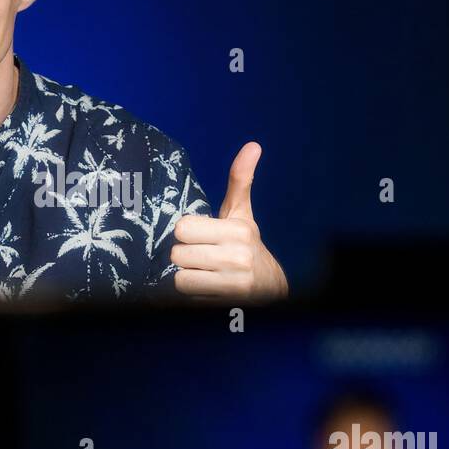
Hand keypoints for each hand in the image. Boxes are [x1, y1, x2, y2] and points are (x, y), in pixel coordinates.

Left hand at [171, 142, 287, 301]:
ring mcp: (233, 283)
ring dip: (187, 278)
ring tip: (205, 275)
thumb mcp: (242, 214)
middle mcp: (237, 256)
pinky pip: (187, 297)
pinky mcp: (226, 303)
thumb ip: (240, 181)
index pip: (182, 228)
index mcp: (238, 230)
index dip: (187, 235)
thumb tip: (252, 145)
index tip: (202, 240)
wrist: (270, 289)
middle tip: (203, 260)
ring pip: (180, 278)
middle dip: (186, 258)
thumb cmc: (247, 247)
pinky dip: (192, 296)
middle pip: (178, 254)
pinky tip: (208, 290)